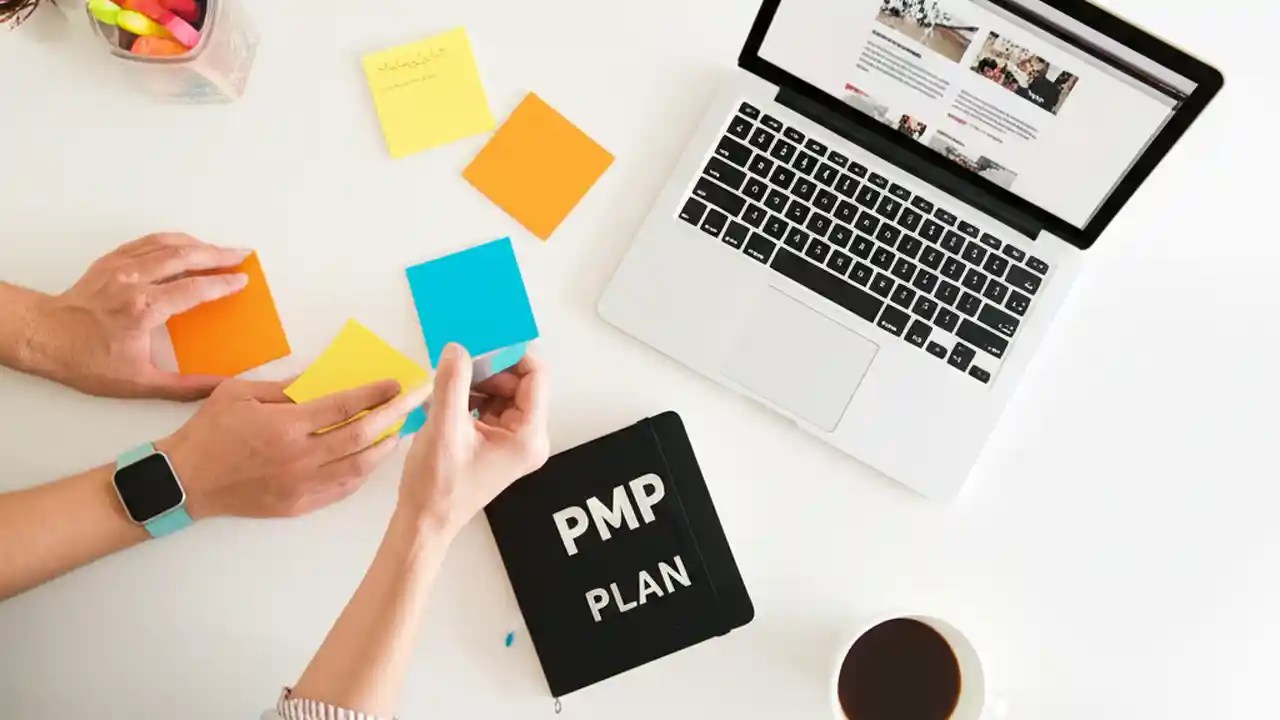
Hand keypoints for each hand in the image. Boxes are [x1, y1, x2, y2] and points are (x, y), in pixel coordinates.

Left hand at [27, 232, 251, 399]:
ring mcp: (121, 267)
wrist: (43, 338)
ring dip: (198, 245)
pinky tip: (184, 246)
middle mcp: (134, 281)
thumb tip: (220, 386)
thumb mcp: (139, 383)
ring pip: (167, 244)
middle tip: (242, 256)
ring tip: (219, 250)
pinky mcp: (110, 261)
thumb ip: (185, 386)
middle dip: (218, 254)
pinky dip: (171, 241)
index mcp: (144, 309)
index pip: (194, 289)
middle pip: (185, 257)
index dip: (223, 284)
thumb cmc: (87, 361)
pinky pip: (147, 243)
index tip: (243, 282)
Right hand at [156, 378, 432, 519]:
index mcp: (285, 426)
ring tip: (399, 431)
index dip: (375, 393)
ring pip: (358, 467)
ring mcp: (300, 485)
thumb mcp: (240, 393)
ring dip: (384, 448)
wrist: (185, 481)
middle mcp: (299, 457)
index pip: (344, 406)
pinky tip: (371, 459)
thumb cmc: (209, 432)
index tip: (397, 384)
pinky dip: (362, 473)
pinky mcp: (298, 504)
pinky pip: (342, 489)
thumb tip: (321, 375)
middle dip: (392, 415)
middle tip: (413, 402)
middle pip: (361, 436)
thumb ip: (284, 386)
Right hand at [400, 344, 549, 536]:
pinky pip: (492, 407)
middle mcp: (530, 439)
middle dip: (489, 370)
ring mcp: (515, 443)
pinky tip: (448, 402)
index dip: (510, 355)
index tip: (479, 347)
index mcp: (529, 436)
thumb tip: (458, 348)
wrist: (425, 521)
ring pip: (504, 393)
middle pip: (521, 383)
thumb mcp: (444, 426)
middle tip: (456, 368)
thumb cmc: (437, 484)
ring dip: (478, 383)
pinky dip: (472, 398)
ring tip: (448, 388)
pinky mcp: (498, 445)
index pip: (536, 377)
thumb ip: (453, 381)